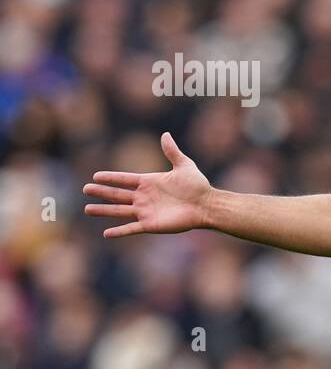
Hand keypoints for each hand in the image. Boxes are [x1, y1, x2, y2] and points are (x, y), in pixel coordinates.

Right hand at [84, 133, 213, 237]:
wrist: (206, 205)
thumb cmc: (197, 186)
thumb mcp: (184, 165)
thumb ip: (172, 151)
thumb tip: (165, 134)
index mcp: (149, 182)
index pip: (124, 179)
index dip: (110, 178)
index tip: (95, 176)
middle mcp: (144, 197)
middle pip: (117, 194)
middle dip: (101, 192)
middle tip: (85, 189)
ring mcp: (146, 211)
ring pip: (119, 211)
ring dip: (104, 211)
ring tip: (87, 209)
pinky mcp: (150, 224)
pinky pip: (131, 228)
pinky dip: (119, 232)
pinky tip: (106, 234)